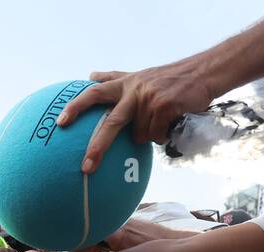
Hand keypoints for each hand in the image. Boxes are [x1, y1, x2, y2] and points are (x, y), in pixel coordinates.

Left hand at [53, 61, 215, 172]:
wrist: (204, 72)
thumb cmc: (170, 79)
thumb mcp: (140, 76)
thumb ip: (116, 79)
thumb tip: (90, 75)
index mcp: (125, 84)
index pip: (95, 93)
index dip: (76, 106)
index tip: (60, 122)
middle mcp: (134, 90)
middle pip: (111, 123)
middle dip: (98, 147)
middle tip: (85, 167)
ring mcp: (149, 98)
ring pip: (140, 136)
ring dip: (150, 134)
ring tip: (161, 119)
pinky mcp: (164, 107)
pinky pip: (157, 136)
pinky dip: (163, 135)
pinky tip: (171, 121)